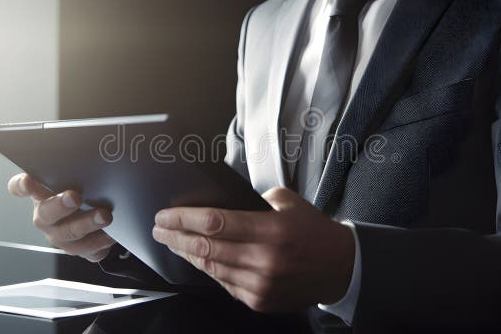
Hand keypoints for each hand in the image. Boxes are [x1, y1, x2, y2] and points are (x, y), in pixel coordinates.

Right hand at [7, 173, 115, 261]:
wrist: (95, 217)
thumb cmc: (82, 188)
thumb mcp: (74, 174)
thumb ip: (72, 163)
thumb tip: (88, 142)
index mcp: (40, 194)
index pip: (20, 187)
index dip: (22, 185)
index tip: (28, 178)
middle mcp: (47, 218)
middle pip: (46, 214)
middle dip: (60, 205)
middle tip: (75, 196)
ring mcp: (62, 237)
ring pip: (70, 235)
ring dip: (87, 224)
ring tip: (105, 216)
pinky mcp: (82, 250)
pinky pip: (90, 251)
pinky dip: (102, 243)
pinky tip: (113, 234)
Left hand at [152, 187, 354, 311]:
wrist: (339, 268)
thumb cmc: (313, 232)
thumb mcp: (289, 203)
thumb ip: (256, 200)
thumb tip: (221, 202)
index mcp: (271, 231)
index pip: (215, 222)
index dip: (184, 218)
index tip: (166, 215)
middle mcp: (264, 260)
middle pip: (206, 247)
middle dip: (176, 237)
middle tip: (160, 229)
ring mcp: (260, 284)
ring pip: (211, 268)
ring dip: (187, 254)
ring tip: (173, 242)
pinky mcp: (259, 301)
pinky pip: (224, 284)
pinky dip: (208, 270)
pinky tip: (198, 259)